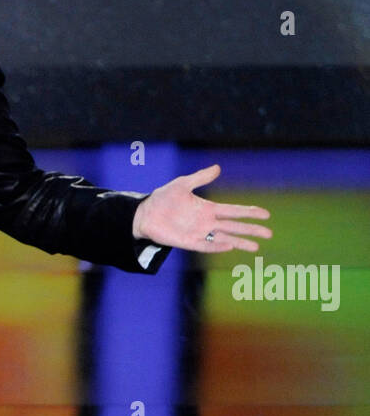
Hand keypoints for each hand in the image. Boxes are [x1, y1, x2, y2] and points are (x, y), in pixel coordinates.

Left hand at [132, 164, 270, 252]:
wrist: (145, 213)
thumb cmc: (163, 198)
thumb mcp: (182, 184)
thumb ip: (200, 178)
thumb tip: (218, 168)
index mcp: (208, 208)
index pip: (234, 211)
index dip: (250, 212)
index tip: (266, 214)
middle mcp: (207, 222)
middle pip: (235, 226)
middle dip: (251, 230)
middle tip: (269, 234)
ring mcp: (199, 233)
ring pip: (225, 239)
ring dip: (240, 242)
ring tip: (256, 247)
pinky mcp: (188, 242)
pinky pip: (206, 245)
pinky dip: (217, 246)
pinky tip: (229, 246)